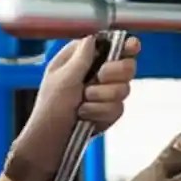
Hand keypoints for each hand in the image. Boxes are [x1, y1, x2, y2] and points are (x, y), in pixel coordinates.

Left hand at [4, 35, 141, 180]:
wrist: (50, 143)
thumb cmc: (49, 110)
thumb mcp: (63, 79)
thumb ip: (82, 58)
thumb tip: (93, 37)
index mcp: (79, 60)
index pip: (108, 45)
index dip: (123, 44)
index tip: (131, 47)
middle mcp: (94, 74)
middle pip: (125, 65)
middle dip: (114, 73)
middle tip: (99, 78)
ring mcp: (103, 94)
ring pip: (124, 88)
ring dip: (102, 98)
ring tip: (82, 105)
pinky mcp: (108, 112)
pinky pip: (119, 108)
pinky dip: (101, 113)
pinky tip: (86, 117)